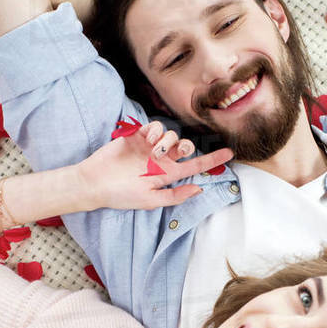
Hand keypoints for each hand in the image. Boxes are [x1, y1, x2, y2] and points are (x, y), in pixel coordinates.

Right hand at [76, 121, 233, 211]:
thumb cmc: (121, 195)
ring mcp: (149, 147)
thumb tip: (199, 189)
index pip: (196, 167)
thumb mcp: (150, 200)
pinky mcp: (137, 136)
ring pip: (171, 134)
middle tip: (179, 152)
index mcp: (167, 176)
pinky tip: (146, 139)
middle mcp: (161, 160)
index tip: (231, 153)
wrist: (95, 182)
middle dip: (188, 146)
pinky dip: (155, 130)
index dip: (214, 160)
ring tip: (152, 152)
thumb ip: (174, 196)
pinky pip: (154, 127)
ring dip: (167, 141)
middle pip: (186, 146)